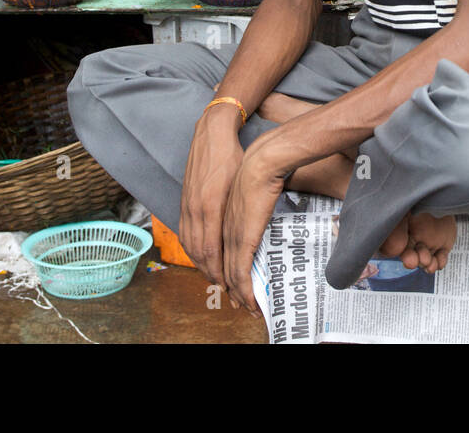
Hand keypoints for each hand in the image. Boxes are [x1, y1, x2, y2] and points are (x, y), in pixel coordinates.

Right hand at [179, 108, 244, 286]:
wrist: (211, 133)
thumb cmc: (232, 156)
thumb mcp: (241, 182)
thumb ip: (240, 209)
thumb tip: (247, 235)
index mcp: (210, 207)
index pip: (211, 250)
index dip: (220, 271)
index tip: (231, 286)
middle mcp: (195, 209)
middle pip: (200, 253)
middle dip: (212, 274)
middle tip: (225, 289)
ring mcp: (187, 205)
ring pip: (190, 245)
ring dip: (201, 264)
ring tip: (214, 278)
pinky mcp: (185, 200)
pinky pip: (185, 232)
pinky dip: (192, 249)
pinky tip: (200, 256)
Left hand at [222, 141, 287, 313]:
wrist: (260, 162)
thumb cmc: (255, 166)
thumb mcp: (242, 184)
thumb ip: (243, 198)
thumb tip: (253, 201)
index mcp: (213, 215)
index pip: (209, 249)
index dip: (216, 268)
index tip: (225, 281)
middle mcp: (218, 228)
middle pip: (214, 266)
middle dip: (225, 287)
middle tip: (235, 301)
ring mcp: (229, 234)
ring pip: (227, 273)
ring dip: (236, 293)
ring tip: (246, 306)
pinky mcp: (243, 239)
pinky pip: (239, 272)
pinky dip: (244, 290)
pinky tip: (249, 300)